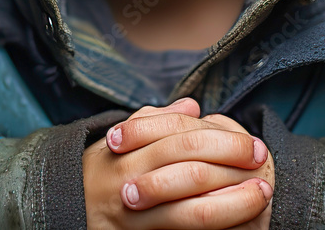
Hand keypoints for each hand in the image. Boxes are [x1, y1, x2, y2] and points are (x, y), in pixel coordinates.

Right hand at [83, 97, 272, 228]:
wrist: (63, 213)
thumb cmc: (99, 173)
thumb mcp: (117, 140)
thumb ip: (153, 121)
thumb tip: (192, 106)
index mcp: (128, 152)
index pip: (181, 137)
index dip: (222, 139)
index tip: (252, 144)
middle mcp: (130, 184)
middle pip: (191, 169)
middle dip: (232, 165)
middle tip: (261, 162)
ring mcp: (135, 220)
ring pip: (192, 212)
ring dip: (233, 203)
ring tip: (260, 195)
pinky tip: (237, 224)